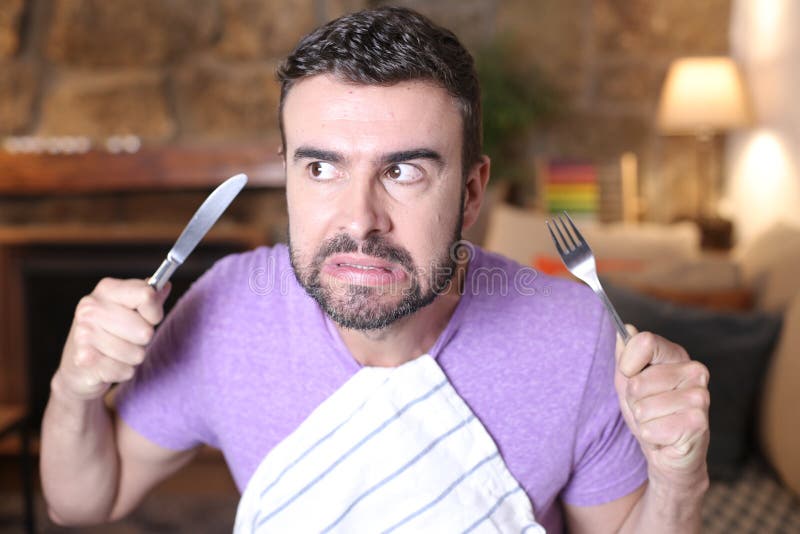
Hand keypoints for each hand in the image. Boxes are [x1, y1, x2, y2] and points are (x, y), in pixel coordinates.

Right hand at [53, 278, 170, 400]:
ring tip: (116, 352)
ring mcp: (84, 333)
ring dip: (132, 358)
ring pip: (137, 354)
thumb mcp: (129, 311)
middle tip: (127, 339)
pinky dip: (122, 372)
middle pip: (145, 331)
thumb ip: (148, 299)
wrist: (76, 368)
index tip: (148, 318)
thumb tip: (165, 286)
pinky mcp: (84, 359)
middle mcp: (91, 308)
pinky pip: (125, 371)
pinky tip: (107, 365)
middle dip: (143, 340)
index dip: (154, 313)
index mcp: (106, 290)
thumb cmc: (111, 334)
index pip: (147, 295)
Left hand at [614, 326, 709, 487]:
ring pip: (643, 407)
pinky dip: (651, 436)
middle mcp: (695, 371)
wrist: (669, 455)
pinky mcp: (698, 422)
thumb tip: (626, 329)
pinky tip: (666, 436)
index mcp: (677, 356)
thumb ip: (625, 356)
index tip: (632, 376)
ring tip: (659, 422)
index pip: (643, 342)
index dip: (627, 364)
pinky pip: (651, 428)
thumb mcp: (629, 383)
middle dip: (634, 401)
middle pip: (637, 381)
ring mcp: (700, 396)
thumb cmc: (649, 415)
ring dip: (643, 421)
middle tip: (650, 409)